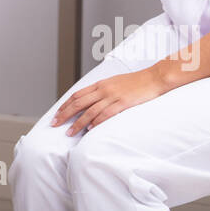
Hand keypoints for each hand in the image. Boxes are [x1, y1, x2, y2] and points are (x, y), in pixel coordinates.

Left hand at [51, 66, 167, 134]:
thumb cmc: (136, 82)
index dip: (65, 105)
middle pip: (78, 103)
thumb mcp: (115, 83)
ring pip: (89, 111)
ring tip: (69, 132)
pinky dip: (96, 122)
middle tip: (55, 124)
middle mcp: (103, 89)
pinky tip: (89, 129)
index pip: (77, 94)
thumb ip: (103, 91)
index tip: (57, 114)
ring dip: (77, 122)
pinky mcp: (123, 103)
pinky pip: (106, 113)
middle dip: (65, 114)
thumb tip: (92, 101)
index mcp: (100, 84)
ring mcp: (113, 96)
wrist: (154, 78)